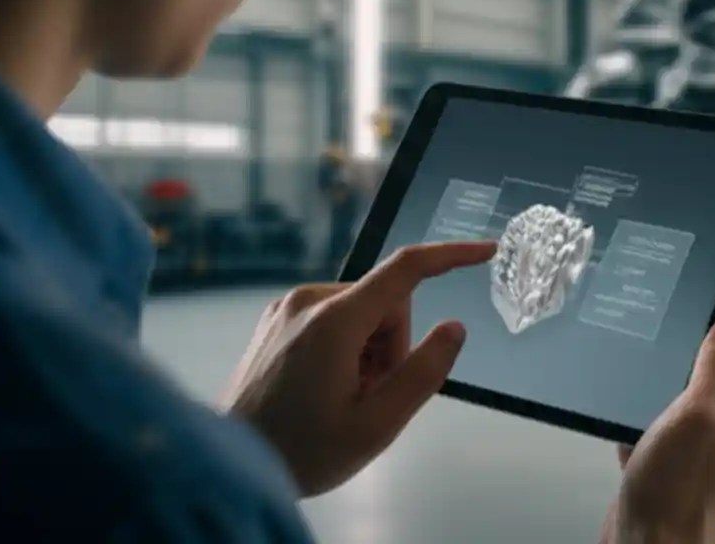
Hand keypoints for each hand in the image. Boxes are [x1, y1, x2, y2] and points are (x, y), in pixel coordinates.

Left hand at [223, 242, 495, 496]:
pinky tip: (323, 388)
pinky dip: (344, 348)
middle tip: (370, 397)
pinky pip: (333, 320)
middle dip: (392, 347)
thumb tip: (454, 328)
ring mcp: (286, 308)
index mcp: (334, 322)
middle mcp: (307, 301)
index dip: (451, 256)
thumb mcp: (377, 425)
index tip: (485, 250)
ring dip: (368, 351)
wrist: (229, 465)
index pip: (406, 270)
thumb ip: (424, 373)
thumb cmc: (302, 451)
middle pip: (385, 305)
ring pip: (361, 313)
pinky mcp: (276, 320)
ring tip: (342, 398)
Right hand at [604, 317, 714, 543]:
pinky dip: (638, 438)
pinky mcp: (676, 476)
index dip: (698, 351)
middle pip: (698, 384)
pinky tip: (629, 445)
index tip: (672, 354)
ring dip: (650, 410)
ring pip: (673, 412)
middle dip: (668, 382)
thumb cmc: (679, 493)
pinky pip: (654, 440)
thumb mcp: (699, 415)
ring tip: (638, 422)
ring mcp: (705, 458)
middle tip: (650, 391)